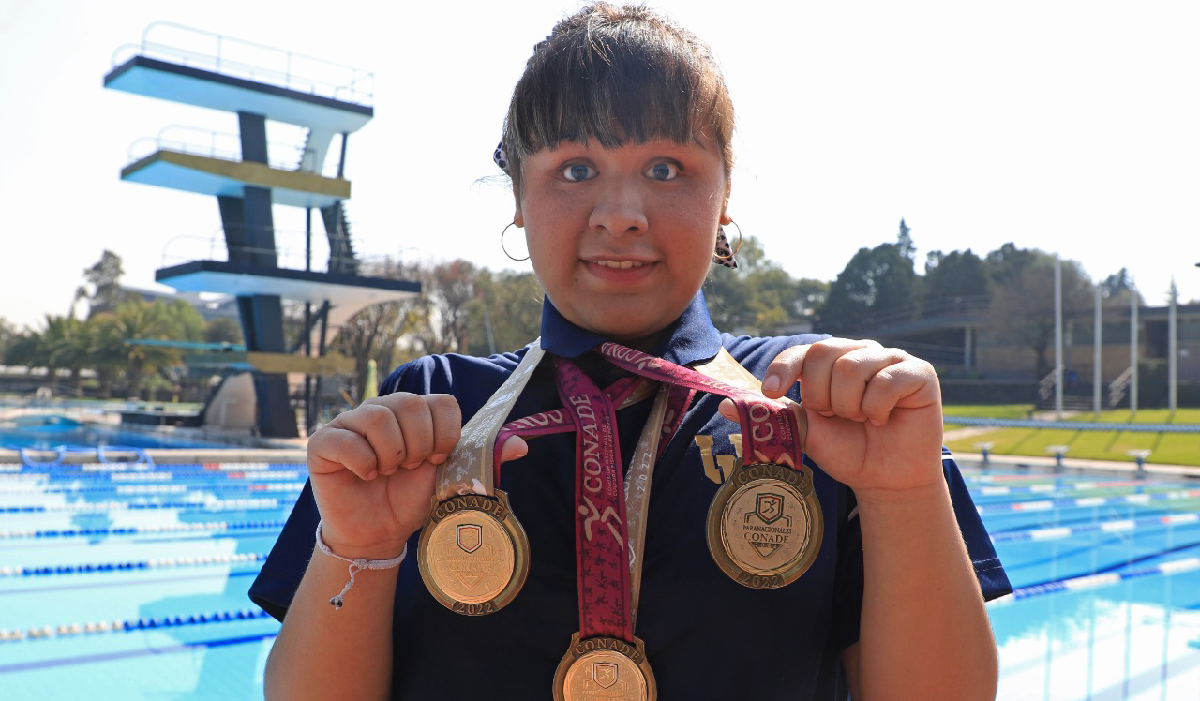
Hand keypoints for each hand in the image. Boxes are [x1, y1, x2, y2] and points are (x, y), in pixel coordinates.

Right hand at [307, 393, 528, 558]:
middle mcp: (383, 409)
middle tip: (410, 469)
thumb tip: (521, 444)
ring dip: (390, 454)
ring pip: (377, 416)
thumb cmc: (411, 500)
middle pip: (410, 404)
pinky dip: (362, 462)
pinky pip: (344, 438)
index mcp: (415, 412)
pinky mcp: (324, 442)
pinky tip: (365, 476)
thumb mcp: (452, 479)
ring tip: (388, 473)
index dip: (445, 433)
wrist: (377, 533)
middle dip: (419, 445)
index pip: (441, 402)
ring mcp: (350, 422)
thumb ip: (482, 458)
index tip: (438, 459)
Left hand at [720, 338, 943, 496]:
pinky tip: (884, 420)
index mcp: (829, 363)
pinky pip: (887, 380)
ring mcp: (890, 359)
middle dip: (820, 394)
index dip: (783, 368)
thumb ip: (774, 416)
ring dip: (850, 405)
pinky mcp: (919, 372)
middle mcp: (858, 353)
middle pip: (823, 353)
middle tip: (833, 417)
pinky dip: (878, 408)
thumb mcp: (807, 434)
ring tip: (860, 420)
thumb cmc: (847, 451)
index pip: (800, 351)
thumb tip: (725, 405)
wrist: (886, 479)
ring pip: (853, 366)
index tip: (771, 393)